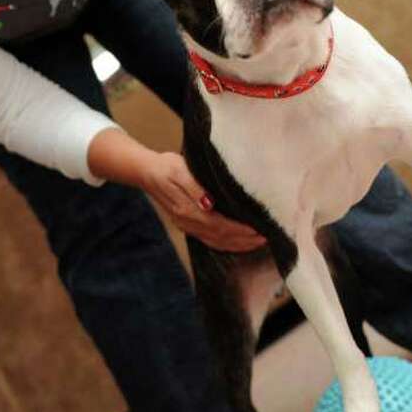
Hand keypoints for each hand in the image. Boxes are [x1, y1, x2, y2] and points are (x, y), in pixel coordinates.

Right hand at [139, 152, 266, 251]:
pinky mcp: (186, 225)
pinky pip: (208, 240)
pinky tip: (236, 242)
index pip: (220, 225)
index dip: (240, 231)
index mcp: (187, 210)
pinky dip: (225, 244)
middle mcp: (187, 222)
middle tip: (265, 239)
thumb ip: (195, 188)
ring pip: (215, 242)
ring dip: (237, 245)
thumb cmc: (166, 167)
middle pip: (220, 238)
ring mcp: (186, 226)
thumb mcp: (180, 170)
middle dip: (244, 240)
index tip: (259, 231)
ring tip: (256, 243)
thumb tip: (209, 204)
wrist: (146, 172)